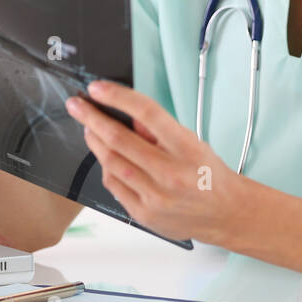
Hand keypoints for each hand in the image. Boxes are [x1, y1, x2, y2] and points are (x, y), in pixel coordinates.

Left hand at [65, 80, 246, 245]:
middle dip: (92, 118)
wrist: (225, 212)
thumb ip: (159, 129)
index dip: (118, 97)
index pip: (147, 114)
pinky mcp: (144, 213)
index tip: (98, 89)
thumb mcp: (193, 141)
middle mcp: (171, 173)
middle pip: (120, 140)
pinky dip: (106, 167)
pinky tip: (105, 156)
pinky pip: (114, 185)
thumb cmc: (208, 173)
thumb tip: (125, 111)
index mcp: (187, 148)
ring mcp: (156, 197)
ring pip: (111, 163)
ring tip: (88, 127)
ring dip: (95, 141)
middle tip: (77, 105)